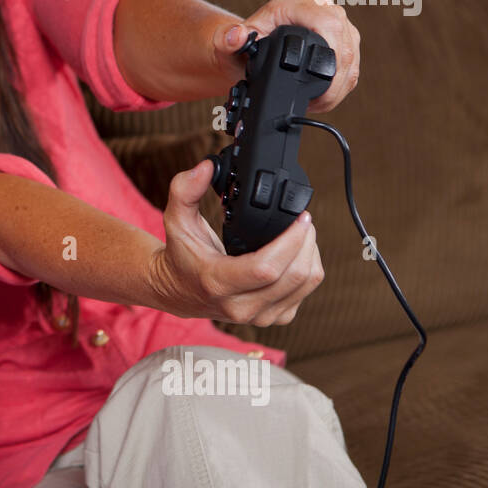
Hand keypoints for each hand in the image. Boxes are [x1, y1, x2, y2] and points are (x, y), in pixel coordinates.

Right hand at [145, 160, 323, 325]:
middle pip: (294, 276)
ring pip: (305, 284)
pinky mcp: (272, 319)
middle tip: (304, 220)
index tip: (300, 218)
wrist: (177, 291)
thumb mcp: (176, 219)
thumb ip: (185, 190)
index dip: (291, 241)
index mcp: (217, 282)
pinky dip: (308, 270)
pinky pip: (305, 293)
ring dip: (311, 254)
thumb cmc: (180, 255)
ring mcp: (258, 316)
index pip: (266, 268)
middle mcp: (239, 306)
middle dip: (307, 242)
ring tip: (302, 234)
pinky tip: (296, 254)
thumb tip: (206, 168)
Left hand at [210, 0, 360, 114]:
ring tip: (321, 102)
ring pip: (351, 49)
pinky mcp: (341, 34)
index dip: (329, 52)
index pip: (326, 21)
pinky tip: (328, 95)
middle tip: (319, 101)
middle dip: (337, 75)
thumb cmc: (236, 48)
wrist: (244, 51)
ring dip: (341, 81)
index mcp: (290, 2)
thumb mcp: (226, 46)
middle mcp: (315, 3)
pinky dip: (343, 81)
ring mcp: (332, 17)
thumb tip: (236, 36)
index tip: (317, 82)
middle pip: (344, 36)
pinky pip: (352, 57)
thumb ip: (227, 40)